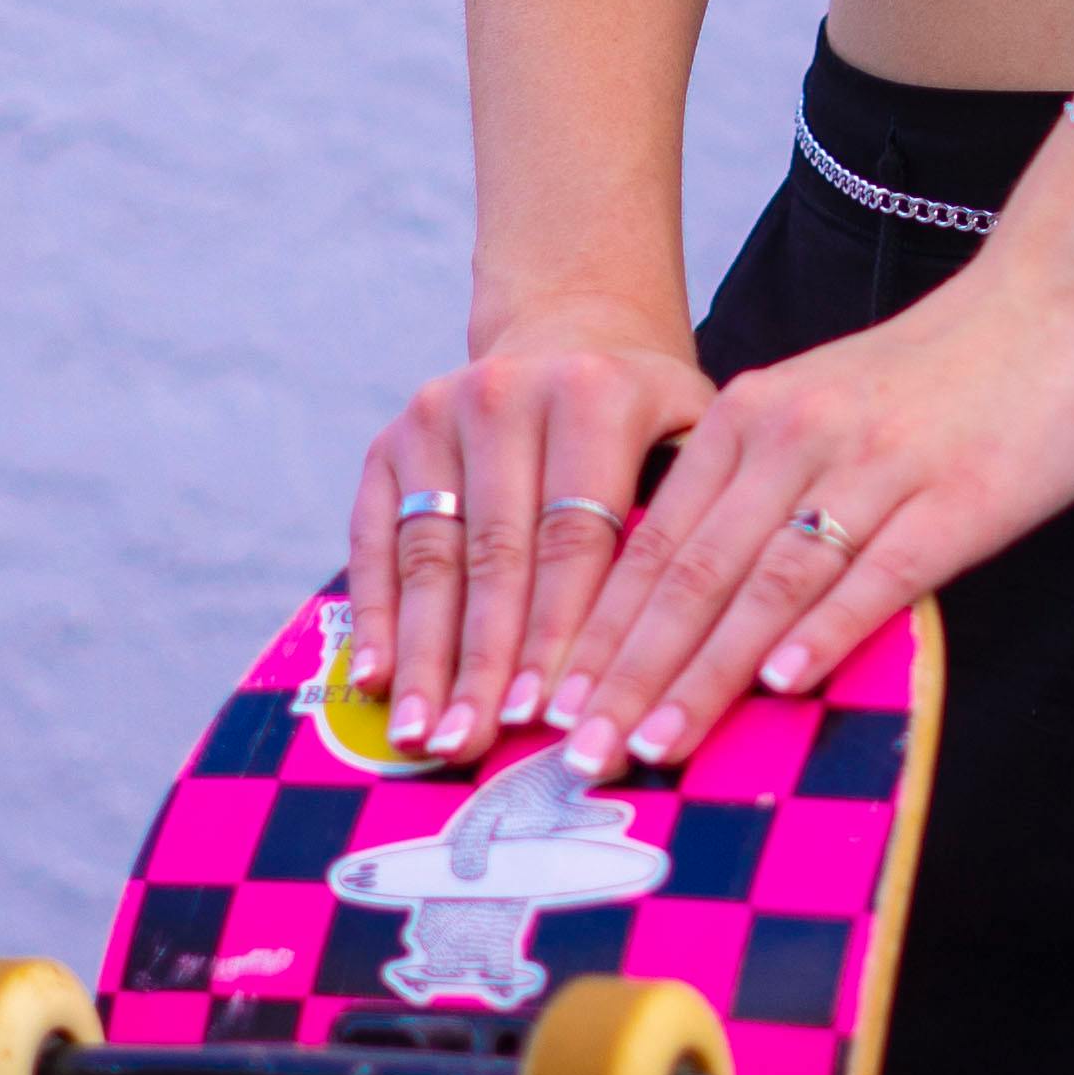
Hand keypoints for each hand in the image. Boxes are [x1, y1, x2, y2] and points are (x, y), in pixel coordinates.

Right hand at [348, 316, 717, 760]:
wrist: (572, 329)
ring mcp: (438, 414)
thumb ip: (690, 520)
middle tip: (475, 745)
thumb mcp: (692, 432)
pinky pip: (376, 540)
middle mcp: (507, 395)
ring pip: (431, 556)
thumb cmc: (646, 417)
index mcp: (594, 397)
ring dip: (426, 654)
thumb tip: (698, 652)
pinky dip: (375, 614)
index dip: (560, 634)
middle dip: (485, 663)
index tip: (550, 718)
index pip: (576, 540)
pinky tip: (377, 680)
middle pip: (497, 557)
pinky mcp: (391, 439)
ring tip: (426, 735)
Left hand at [543, 197, 1073, 775]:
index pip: (649, 545)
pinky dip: (823, 629)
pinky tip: (782, 685)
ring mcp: (874, 465)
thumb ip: (762, 491)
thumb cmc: (944, 371)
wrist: (1061, 293)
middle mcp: (793, 436)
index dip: (594, 633)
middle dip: (625, 675)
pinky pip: (876, 571)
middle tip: (575, 755)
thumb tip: (704, 604)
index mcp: (749, 417)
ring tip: (652, 744)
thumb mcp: (821, 409)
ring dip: (702, 673)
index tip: (550, 706)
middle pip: (689, 574)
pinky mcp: (956, 495)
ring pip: (764, 583)